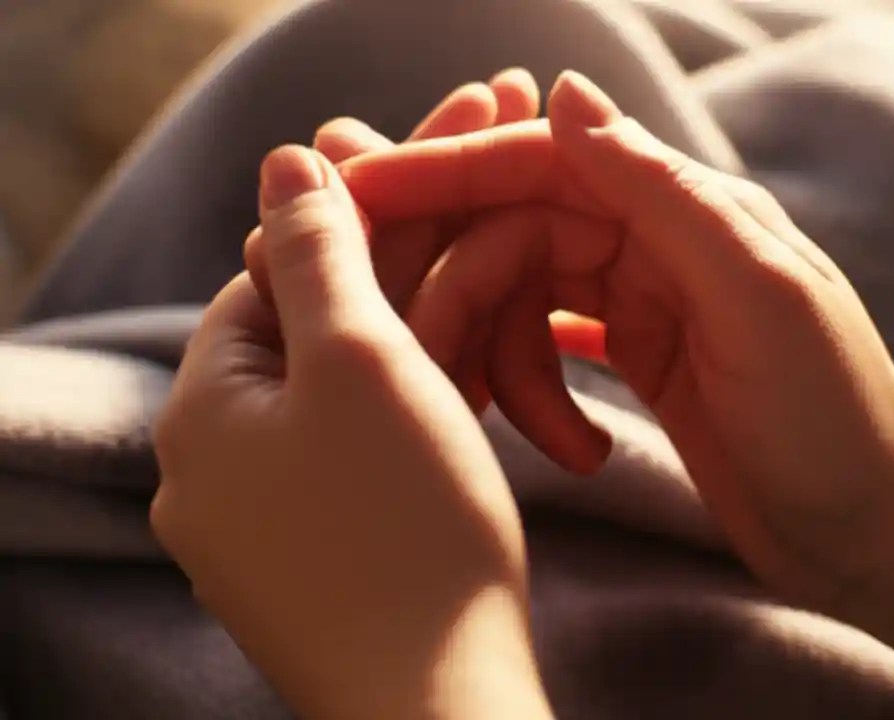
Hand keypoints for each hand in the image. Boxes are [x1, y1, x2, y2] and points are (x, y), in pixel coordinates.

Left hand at [152, 146, 549, 718]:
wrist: (443, 702)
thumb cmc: (404, 528)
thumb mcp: (358, 360)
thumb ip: (318, 252)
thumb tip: (285, 161)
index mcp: (204, 410)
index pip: (269, 277)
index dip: (358, 220)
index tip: (442, 177)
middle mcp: (224, 468)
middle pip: (322, 334)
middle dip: (410, 272)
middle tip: (495, 214)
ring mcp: (280, 521)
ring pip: (360, 397)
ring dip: (431, 341)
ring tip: (511, 290)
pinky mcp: (338, 558)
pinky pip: (378, 456)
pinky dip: (429, 413)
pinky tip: (487, 385)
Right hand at [339, 72, 893, 609]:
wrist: (881, 535)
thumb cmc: (838, 421)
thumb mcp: (755, 297)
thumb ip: (659, 193)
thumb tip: (561, 94)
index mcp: (690, 210)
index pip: (543, 166)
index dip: (446, 174)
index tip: (351, 195)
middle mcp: (663, 244)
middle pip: (519, 230)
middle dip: (457, 280)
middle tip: (398, 339)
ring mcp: (651, 306)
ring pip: (527, 297)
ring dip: (509, 364)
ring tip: (549, 443)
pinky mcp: (645, 365)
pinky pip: (554, 350)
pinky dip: (537, 390)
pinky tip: (556, 439)